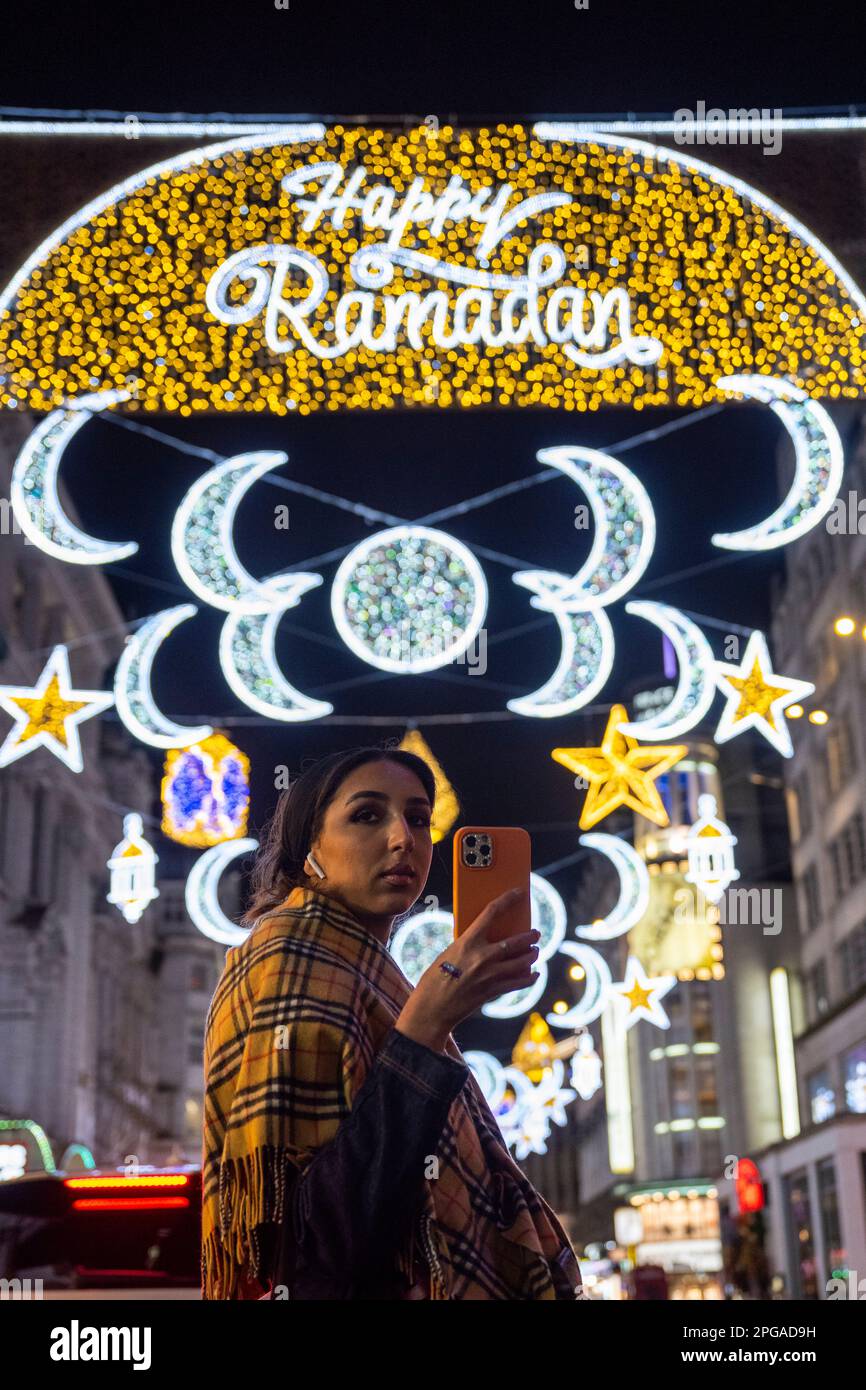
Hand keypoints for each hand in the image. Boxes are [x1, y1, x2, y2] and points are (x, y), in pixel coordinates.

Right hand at [394, 887, 537, 1051]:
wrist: (432, 1008)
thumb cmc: (435, 978)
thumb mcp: (450, 953)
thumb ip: (469, 945)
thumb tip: (488, 940)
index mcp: (467, 942)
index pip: (492, 912)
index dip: (507, 900)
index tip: (518, 893)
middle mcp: (482, 957)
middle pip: (516, 941)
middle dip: (530, 936)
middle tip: (536, 933)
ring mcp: (490, 975)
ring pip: (522, 961)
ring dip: (532, 955)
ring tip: (535, 952)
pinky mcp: (493, 992)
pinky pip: (519, 982)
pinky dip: (530, 977)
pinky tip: (534, 974)